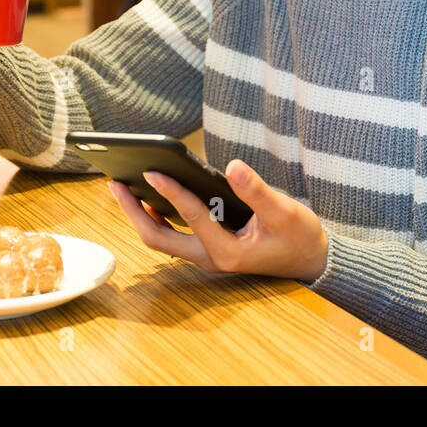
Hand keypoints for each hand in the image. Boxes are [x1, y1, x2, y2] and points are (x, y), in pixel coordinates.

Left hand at [108, 159, 328, 282]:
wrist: (311, 260)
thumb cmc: (299, 236)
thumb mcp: (284, 211)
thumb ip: (257, 191)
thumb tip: (233, 166)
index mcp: (227, 252)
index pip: (192, 217)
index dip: (172, 192)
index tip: (153, 170)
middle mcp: (210, 258)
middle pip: (159, 238)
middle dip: (133, 210)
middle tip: (114, 182)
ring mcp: (206, 256)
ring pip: (161, 238)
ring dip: (140, 214)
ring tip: (122, 186)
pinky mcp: (207, 249)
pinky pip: (172, 235)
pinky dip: (157, 216)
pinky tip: (149, 195)